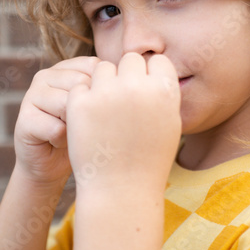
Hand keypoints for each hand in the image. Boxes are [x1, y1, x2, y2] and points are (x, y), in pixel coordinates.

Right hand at [13, 56, 100, 189]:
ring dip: (77, 127)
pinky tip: (59, 143)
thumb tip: (135, 79)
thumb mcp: (99, 108)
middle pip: (82, 85)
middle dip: (90, 112)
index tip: (103, 112)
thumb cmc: (84, 134)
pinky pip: (56, 128)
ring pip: (68, 105)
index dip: (105, 93)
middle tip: (87, 127)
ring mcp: (31, 96)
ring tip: (73, 134)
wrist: (51, 165)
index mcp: (66, 68)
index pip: (95, 67)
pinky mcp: (24, 120)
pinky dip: (64, 141)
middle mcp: (46, 76)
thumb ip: (109, 88)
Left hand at [65, 53, 181, 194]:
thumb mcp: (169, 123)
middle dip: (126, 76)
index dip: (150, 75)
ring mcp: (106, 93)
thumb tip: (151, 64)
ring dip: (103, 84)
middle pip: (129, 60)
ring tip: (106, 113)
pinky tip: (90, 121)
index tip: (144, 95)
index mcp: (164, 90)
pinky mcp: (80, 103)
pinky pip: (81, 86)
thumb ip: (161, 91)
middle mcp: (137, 86)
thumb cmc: (149, 158)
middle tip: (122, 103)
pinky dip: (83, 100)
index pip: (156, 60)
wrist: (120, 190)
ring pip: (102, 69)